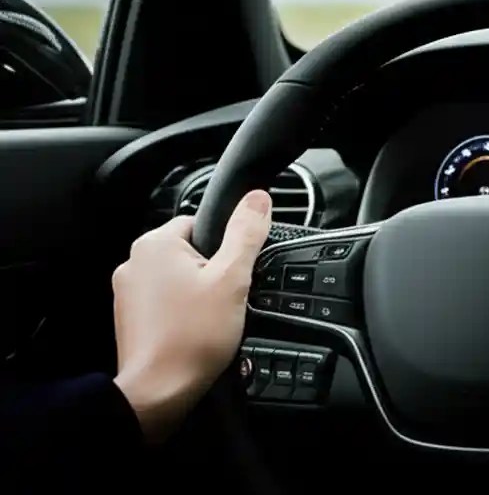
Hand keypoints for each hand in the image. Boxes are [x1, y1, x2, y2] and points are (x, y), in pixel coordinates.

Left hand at [112, 190, 271, 442]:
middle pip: (191, 253)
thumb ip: (246, 234)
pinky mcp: (130, 318)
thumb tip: (257, 198)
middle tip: (226, 300)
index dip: (226, 247)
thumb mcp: (232, 278)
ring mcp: (127, 293)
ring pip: (179, 280)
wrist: (159, 392)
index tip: (234, 273)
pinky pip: (166, 303)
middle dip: (213, 273)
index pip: (201, 223)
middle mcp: (134, 263)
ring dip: (198, 294)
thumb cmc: (193, 337)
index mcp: (155, 244)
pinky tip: (195, 333)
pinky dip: (183, 314)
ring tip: (211, 320)